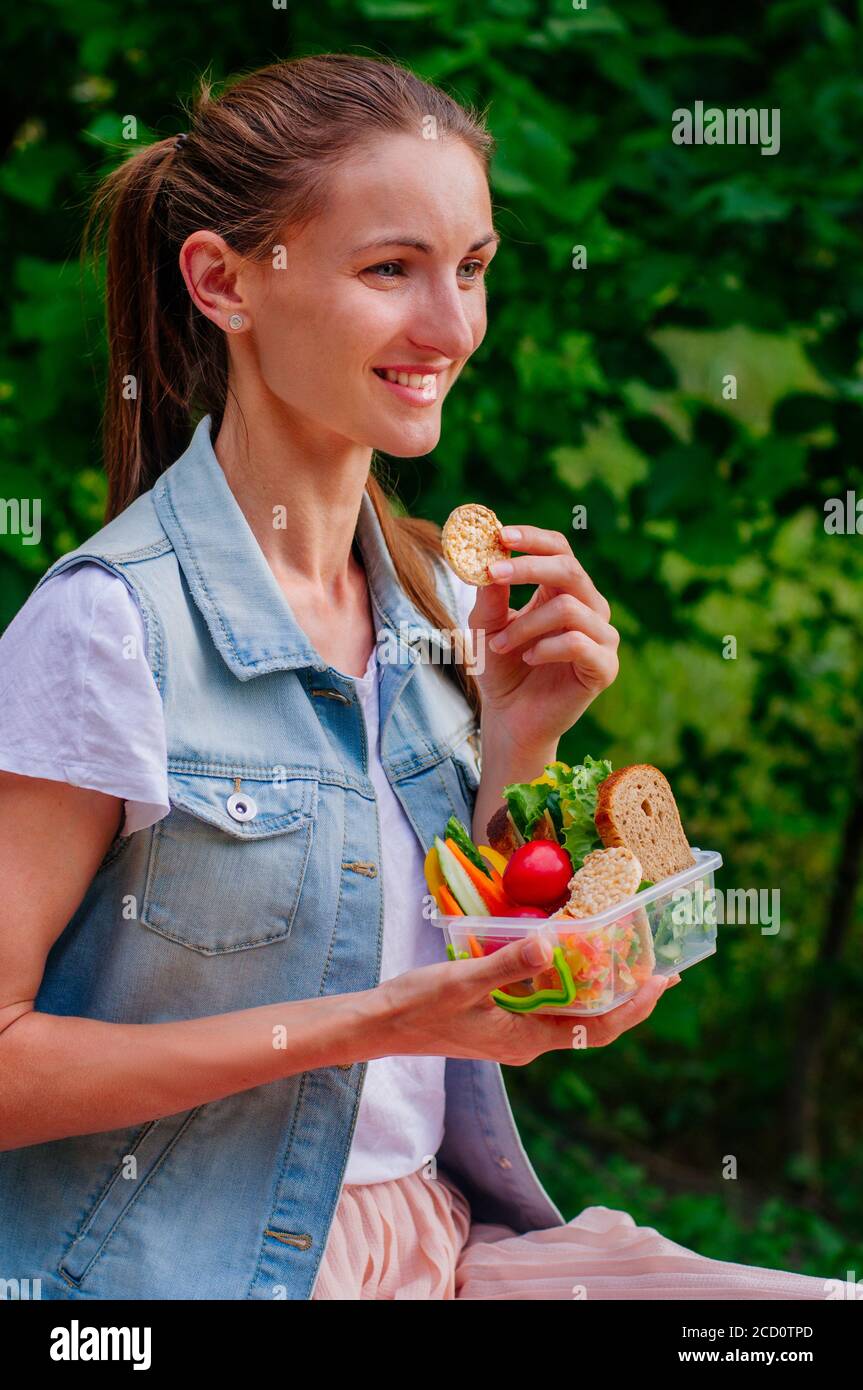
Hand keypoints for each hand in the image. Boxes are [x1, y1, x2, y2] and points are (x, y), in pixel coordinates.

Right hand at [378, 936, 680, 1065]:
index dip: (634, 1006)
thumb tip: (550, 944)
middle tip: (659, 966)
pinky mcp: (500, 1020)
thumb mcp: (463, 982)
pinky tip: (568, 959)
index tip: (661, 980)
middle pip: (593, 1022)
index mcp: (527, 1039)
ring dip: (601, 989)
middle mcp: (528, 1041)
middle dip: (629, 996)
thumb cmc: (418, 1007)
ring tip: (625, 960)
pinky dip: (569, 983)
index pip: (599, 1028)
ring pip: (572, 1013)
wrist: (379, 1026)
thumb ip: (507, 964)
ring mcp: (514, 1032)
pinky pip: (548, 1004)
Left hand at [466, 525, 618, 753]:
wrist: (511, 716)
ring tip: (500, 644)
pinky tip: (529, 659)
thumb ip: (490, 593)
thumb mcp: (487, 625)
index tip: (500, 534)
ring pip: (568, 608)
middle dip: (528, 567)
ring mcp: (601, 637)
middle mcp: (590, 607)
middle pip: (569, 568)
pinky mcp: (605, 667)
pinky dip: (546, 648)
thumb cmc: (502, 667)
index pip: (559, 549)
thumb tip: (486, 556)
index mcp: (564, 590)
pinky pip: (578, 643)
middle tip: (492, 573)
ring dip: (525, 624)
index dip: (532, 539)